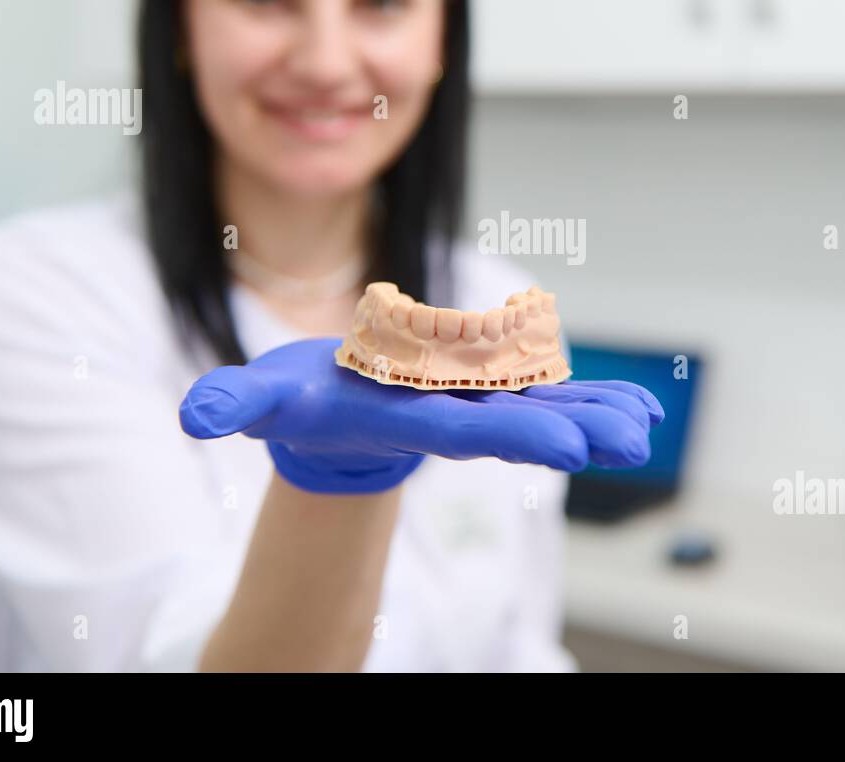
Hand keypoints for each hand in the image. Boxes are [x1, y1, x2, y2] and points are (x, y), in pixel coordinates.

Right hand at [178, 337, 663, 493]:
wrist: (331, 424)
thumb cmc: (296, 402)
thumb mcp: (260, 397)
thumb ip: (234, 402)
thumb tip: (195, 415)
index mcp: (402, 416)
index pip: (464, 428)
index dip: (516, 433)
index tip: (572, 447)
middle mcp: (447, 416)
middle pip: (519, 424)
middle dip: (575, 430)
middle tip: (634, 440)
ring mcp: (474, 408)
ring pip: (544, 412)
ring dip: (597, 418)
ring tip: (649, 426)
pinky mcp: (490, 396)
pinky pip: (548, 397)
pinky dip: (591, 401)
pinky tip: (641, 409)